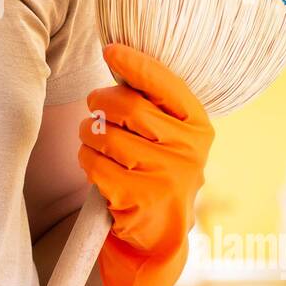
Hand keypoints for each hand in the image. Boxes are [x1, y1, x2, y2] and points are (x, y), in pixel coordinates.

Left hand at [77, 43, 214, 285]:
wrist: (160, 235)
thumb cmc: (157, 171)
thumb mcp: (170, 138)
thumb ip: (153, 105)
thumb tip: (117, 57)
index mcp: (198, 126)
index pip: (166, 84)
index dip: (135, 63)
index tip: (111, 50)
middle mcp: (189, 150)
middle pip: (129, 106)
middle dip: (101, 101)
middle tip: (94, 105)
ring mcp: (166, 176)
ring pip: (107, 135)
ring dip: (89, 132)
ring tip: (91, 135)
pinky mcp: (140, 198)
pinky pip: (96, 163)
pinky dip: (87, 158)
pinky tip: (94, 162)